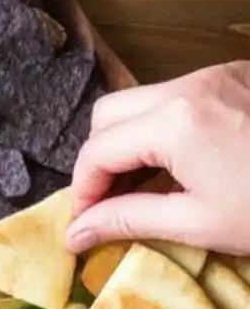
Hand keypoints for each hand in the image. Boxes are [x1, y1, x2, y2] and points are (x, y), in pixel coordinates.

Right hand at [65, 61, 249, 255]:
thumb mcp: (200, 224)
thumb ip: (128, 220)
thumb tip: (74, 234)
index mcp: (174, 122)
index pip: (97, 152)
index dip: (83, 192)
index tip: (85, 226)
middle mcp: (189, 85)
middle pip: (109, 114)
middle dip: (99, 159)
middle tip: (110, 203)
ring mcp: (218, 75)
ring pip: (143, 101)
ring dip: (131, 142)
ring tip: (144, 186)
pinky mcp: (240, 76)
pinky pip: (180, 96)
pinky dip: (164, 128)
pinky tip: (182, 164)